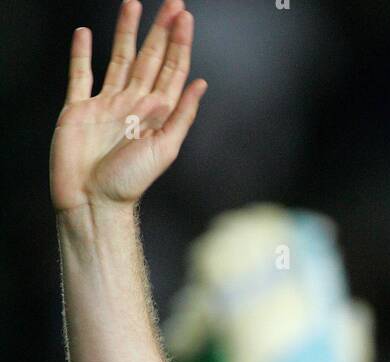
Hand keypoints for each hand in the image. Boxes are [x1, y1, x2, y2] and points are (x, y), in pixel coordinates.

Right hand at [50, 0, 205, 213]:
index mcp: (154, 114)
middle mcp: (131, 105)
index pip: (170, 70)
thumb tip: (199, 83)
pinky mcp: (77, 109)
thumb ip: (181, 116)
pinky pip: (80, 75)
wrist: (92, 201)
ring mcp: (104, 105)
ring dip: (126, 33)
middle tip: (172, 2)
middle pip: (149, 59)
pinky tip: (86, 35)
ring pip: (117, 59)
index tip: (184, 17)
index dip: (178, 44)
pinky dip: (82, 54)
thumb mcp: (164, 149)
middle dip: (161, 31)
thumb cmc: (129, 183)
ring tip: (133, 5)